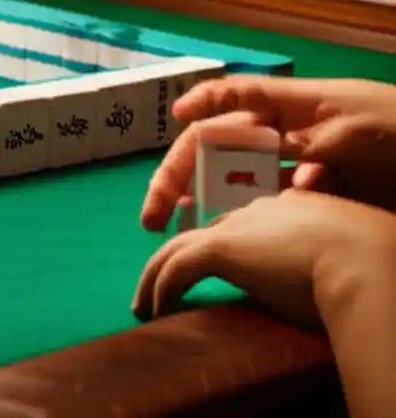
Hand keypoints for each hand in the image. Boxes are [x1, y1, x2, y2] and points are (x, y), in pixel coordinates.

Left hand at [133, 189, 395, 325]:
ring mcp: (238, 226)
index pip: (247, 223)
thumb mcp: (346, 259)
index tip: (214, 264)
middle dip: (182, 255)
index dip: (228, 243)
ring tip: (145, 303)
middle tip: (165, 282)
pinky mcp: (220, 249)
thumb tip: (320, 280)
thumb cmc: (371, 267)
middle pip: (208, 230)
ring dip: (156, 275)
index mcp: (294, 208)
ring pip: (179, 247)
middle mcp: (261, 210)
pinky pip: (175, 269)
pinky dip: (159, 288)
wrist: (368, 263)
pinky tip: (153, 308)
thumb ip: (326, 259)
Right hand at [140, 76, 395, 230]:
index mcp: (295, 106)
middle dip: (180, 176)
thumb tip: (278, 179)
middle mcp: (288, 134)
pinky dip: (243, 219)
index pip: (235, 95)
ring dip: (202, 202)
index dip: (202, 101)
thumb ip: (309, 147)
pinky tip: (225, 235)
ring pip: (236, 182)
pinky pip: (268, 207)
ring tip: (177, 228)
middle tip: (155, 214)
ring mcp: (301, 167)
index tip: (176, 117)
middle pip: (219, 148)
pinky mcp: (315, 199)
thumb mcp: (353, 129)